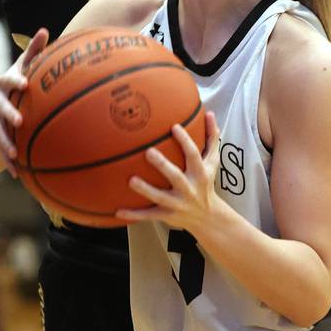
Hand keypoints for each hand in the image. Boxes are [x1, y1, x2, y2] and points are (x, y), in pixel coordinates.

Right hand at [0, 27, 47, 176]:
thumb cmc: (20, 78)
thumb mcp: (25, 64)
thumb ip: (34, 50)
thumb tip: (43, 30)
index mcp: (3, 82)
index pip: (8, 80)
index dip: (15, 81)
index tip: (25, 84)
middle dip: (8, 114)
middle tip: (19, 121)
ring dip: (4, 143)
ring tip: (14, 155)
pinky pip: (0, 147)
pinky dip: (8, 160)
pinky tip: (17, 173)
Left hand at [116, 112, 221, 230]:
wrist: (208, 217)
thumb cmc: (206, 182)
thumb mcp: (212, 162)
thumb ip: (212, 138)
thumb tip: (209, 113)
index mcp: (200, 173)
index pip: (193, 155)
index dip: (185, 141)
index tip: (174, 127)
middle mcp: (189, 189)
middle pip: (176, 177)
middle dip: (163, 165)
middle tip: (148, 152)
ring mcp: (177, 204)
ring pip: (160, 197)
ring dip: (146, 189)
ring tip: (131, 180)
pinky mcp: (167, 215)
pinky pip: (148, 215)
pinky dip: (134, 214)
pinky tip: (117, 211)